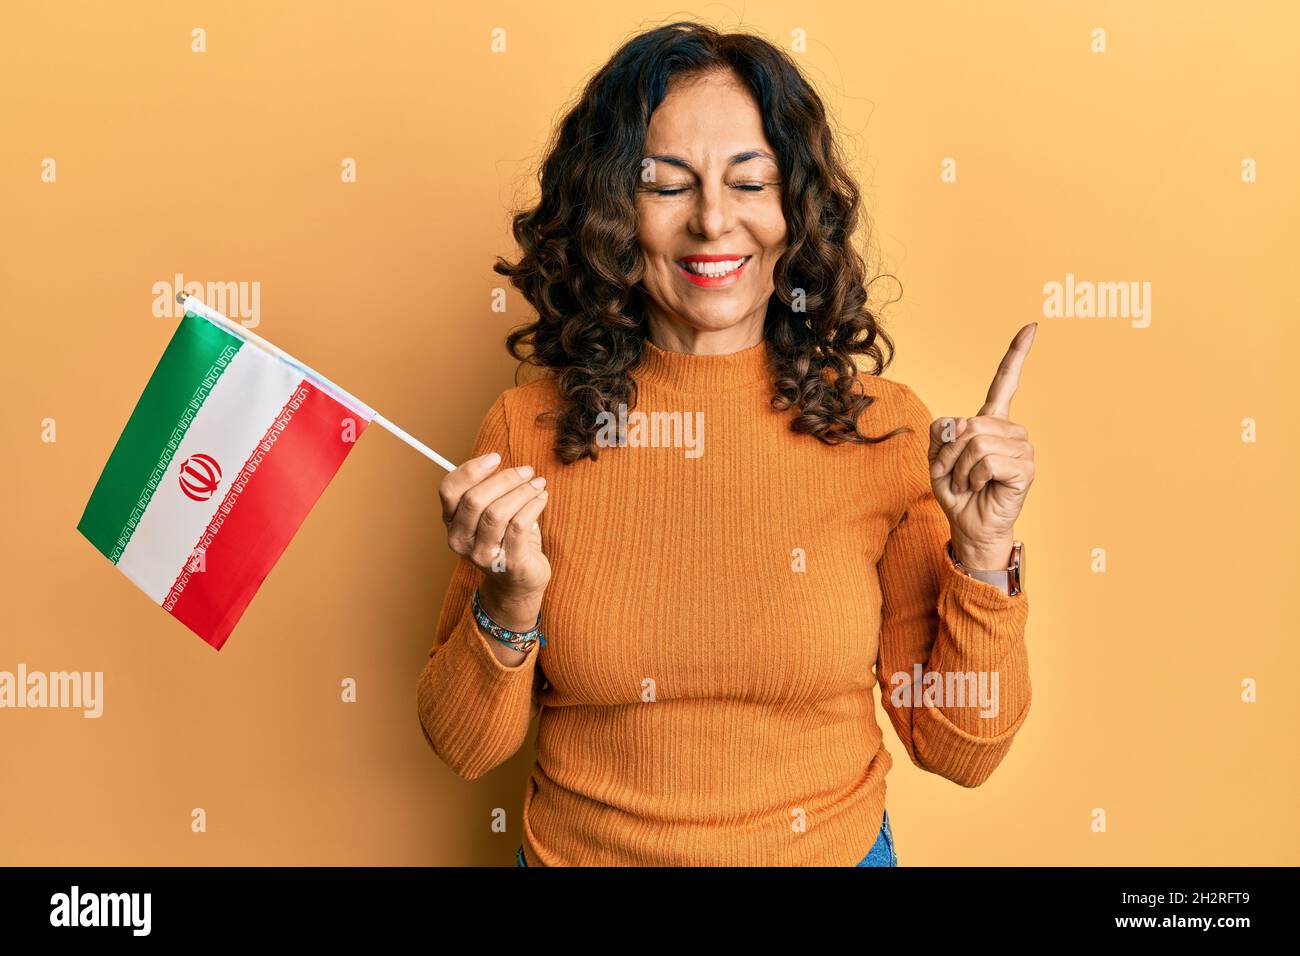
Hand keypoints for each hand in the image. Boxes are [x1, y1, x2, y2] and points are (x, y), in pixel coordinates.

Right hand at [439, 451, 550, 624]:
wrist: (518, 584)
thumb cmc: (505, 540)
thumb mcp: (488, 515)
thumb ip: (486, 490)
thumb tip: (495, 460)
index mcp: (452, 523)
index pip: (449, 490)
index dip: (471, 469)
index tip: (496, 457)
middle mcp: (461, 541)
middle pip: (475, 499)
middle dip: (505, 479)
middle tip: (526, 471)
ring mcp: (482, 554)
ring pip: (497, 512)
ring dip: (522, 492)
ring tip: (538, 484)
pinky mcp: (508, 562)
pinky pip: (519, 526)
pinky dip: (533, 506)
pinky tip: (542, 498)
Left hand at [927, 323, 1036, 567]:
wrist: (968, 525)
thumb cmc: (956, 491)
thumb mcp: (937, 456)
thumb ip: (942, 432)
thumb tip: (961, 423)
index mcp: (990, 422)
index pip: (1005, 383)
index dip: (1016, 355)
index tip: (1032, 327)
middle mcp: (1010, 431)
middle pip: (969, 424)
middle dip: (949, 453)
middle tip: (952, 474)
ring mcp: (1022, 448)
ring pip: (976, 442)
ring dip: (959, 468)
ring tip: (966, 483)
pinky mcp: (1025, 468)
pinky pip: (987, 460)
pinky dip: (972, 477)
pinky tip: (980, 486)